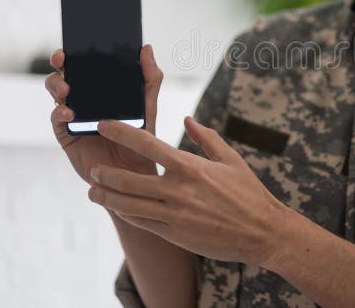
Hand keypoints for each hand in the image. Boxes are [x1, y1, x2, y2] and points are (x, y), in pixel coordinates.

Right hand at [45, 45, 162, 182]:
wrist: (134, 174)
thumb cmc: (140, 139)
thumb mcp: (148, 107)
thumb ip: (150, 79)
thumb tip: (146, 48)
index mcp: (101, 90)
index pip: (84, 66)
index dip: (75, 54)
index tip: (72, 46)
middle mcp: (84, 100)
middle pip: (64, 76)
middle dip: (59, 65)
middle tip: (62, 59)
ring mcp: (73, 117)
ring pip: (55, 96)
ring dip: (57, 86)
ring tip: (66, 89)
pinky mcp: (67, 135)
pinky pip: (57, 120)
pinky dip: (60, 113)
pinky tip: (69, 113)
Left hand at [87, 116, 288, 267]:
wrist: (261, 231)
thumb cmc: (248, 191)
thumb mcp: (230, 159)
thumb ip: (206, 137)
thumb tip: (187, 119)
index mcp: (190, 166)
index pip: (146, 144)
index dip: (120, 132)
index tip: (103, 125)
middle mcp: (178, 189)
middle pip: (128, 179)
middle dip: (105, 173)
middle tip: (94, 169)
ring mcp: (174, 214)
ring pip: (128, 205)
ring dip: (106, 197)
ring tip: (93, 191)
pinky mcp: (174, 234)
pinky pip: (141, 223)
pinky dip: (126, 214)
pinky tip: (118, 208)